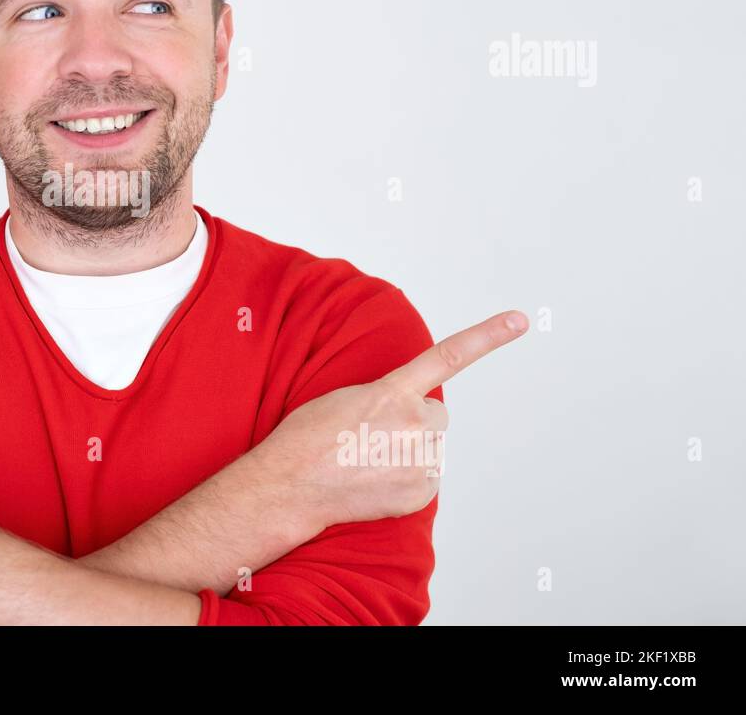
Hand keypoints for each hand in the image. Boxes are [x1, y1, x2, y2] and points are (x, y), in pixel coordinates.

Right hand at [257, 310, 527, 535]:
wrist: (292, 485)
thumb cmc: (307, 439)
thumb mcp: (343, 397)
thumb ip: (385, 395)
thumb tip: (407, 411)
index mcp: (393, 391)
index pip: (448, 356)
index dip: (487, 336)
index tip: (520, 321)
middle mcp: (414, 422)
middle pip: (435, 415)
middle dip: (415, 422)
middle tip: (375, 435)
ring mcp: (420, 459)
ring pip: (429, 449)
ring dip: (409, 453)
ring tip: (367, 461)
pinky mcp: (421, 491)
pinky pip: (426, 480)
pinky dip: (406, 482)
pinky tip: (374, 482)